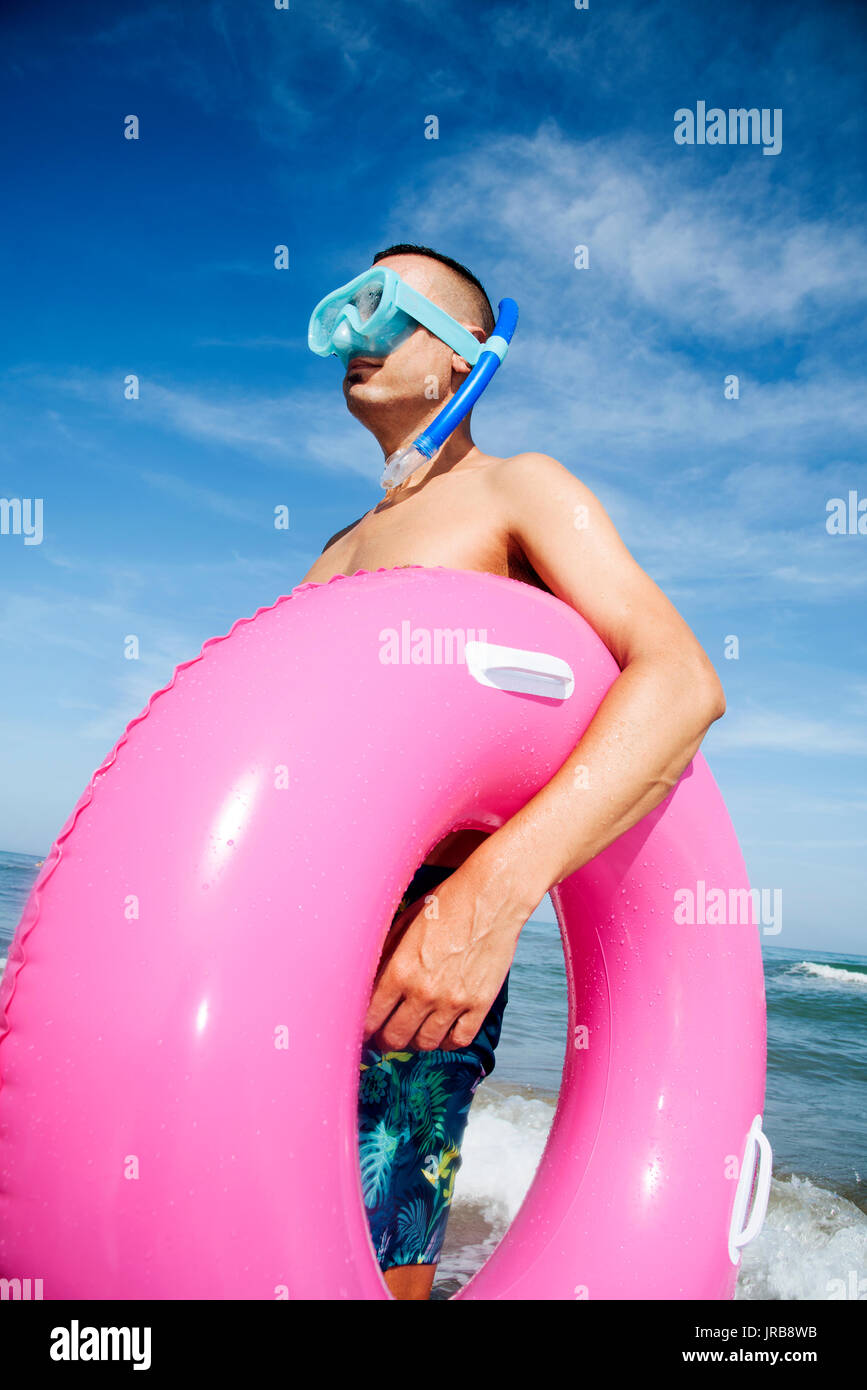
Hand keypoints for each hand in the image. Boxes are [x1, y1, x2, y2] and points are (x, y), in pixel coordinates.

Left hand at [363, 867, 526, 1051]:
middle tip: (387, 1034)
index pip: (371, 1017)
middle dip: (386, 1039)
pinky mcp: (480, 1004)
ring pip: (426, 1043)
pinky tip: (444, 1030)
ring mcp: (454, 1000)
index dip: (364, 1028)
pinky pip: (460, 1040)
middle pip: (395, 1038)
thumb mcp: (406, 921)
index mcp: (401, 969)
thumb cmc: (448, 903)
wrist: (493, 896)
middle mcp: (424, 990)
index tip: (366, 1029)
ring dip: (416, 1041)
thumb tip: (370, 981)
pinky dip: (448, 1041)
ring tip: (415, 1030)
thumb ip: (386, 954)